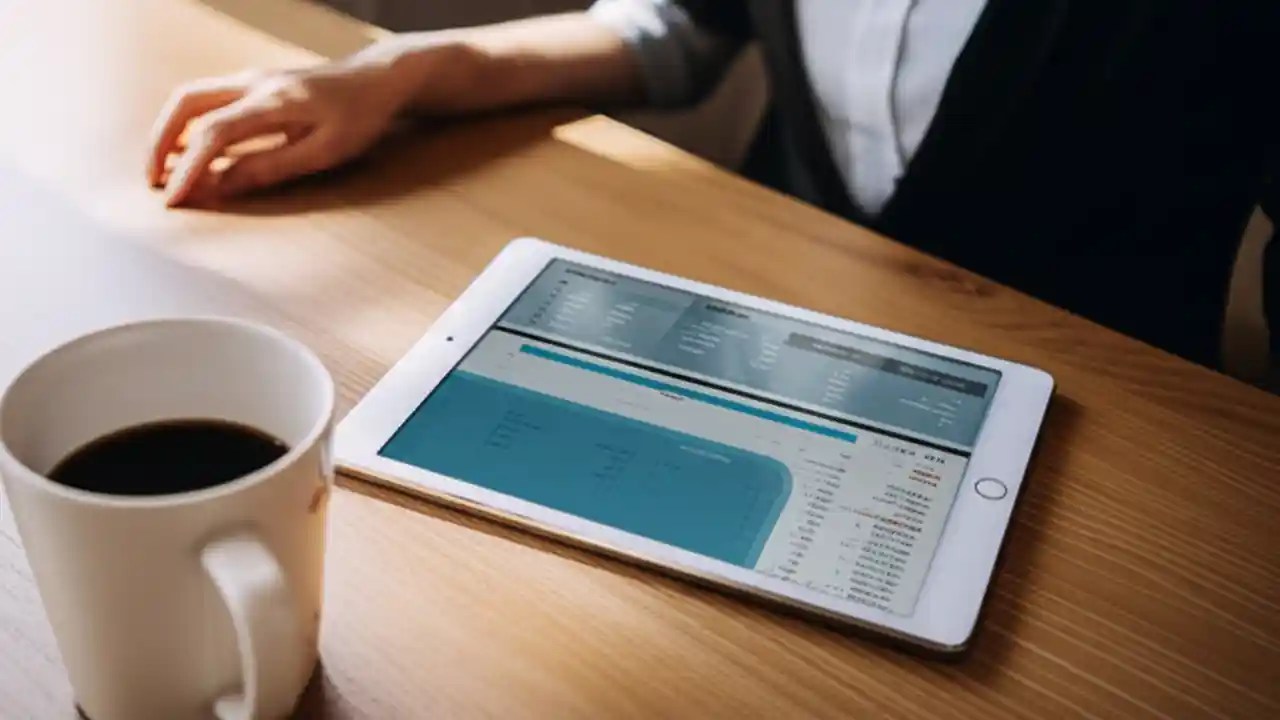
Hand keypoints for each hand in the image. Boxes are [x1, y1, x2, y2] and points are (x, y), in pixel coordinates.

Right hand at [147, 61, 409, 206]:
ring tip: (162, 170)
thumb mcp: (325, 151)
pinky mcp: (255, 84)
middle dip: (160, 142)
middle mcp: (254, 83)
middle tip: (152, 182)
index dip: (189, 168)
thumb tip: (221, 184)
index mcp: (273, 102)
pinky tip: (189, 151)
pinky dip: (190, 124)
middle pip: (187, 103)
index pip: (215, 133)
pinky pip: (209, 100)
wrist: (376, 79)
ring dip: (170, 131)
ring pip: (192, 98)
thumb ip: (272, 167)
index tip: (174, 200)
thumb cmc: (359, 118)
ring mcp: (252, 79)